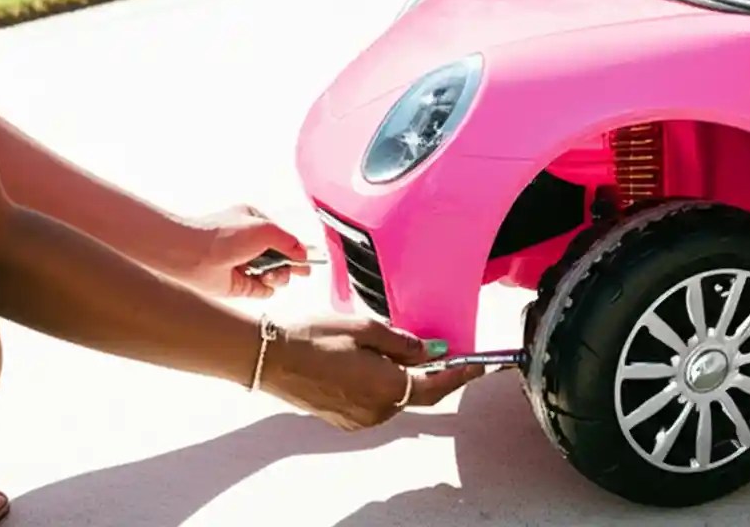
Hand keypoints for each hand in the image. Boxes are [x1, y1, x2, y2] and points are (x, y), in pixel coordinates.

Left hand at [180, 204, 311, 298]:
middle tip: (301, 271)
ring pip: (276, 275)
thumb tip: (304, 254)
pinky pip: (262, 291)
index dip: (298, 248)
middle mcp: (250, 245)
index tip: (309, 258)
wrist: (192, 254)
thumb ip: (290, 241)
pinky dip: (265, 288)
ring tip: (270, 274)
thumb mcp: (266, 228)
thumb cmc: (223, 234)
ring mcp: (245, 265)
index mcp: (256, 224)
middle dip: (292, 264)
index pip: (285, 238)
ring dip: (279, 276)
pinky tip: (261, 282)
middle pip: (283, 258)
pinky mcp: (239, 285)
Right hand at [261, 317, 484, 429]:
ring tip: (403, 351)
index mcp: (387, 388)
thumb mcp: (366, 329)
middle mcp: (377, 411)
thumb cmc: (313, 338)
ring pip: (396, 398)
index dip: (461, 375)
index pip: (437, 386)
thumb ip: (404, 342)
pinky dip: (385, 385)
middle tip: (445, 353)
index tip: (479, 366)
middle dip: (434, 374)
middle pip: (418, 394)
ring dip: (406, 378)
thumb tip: (432, 349)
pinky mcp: (344, 419)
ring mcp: (359, 419)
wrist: (270, 357)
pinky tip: (377, 364)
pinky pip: (377, 403)